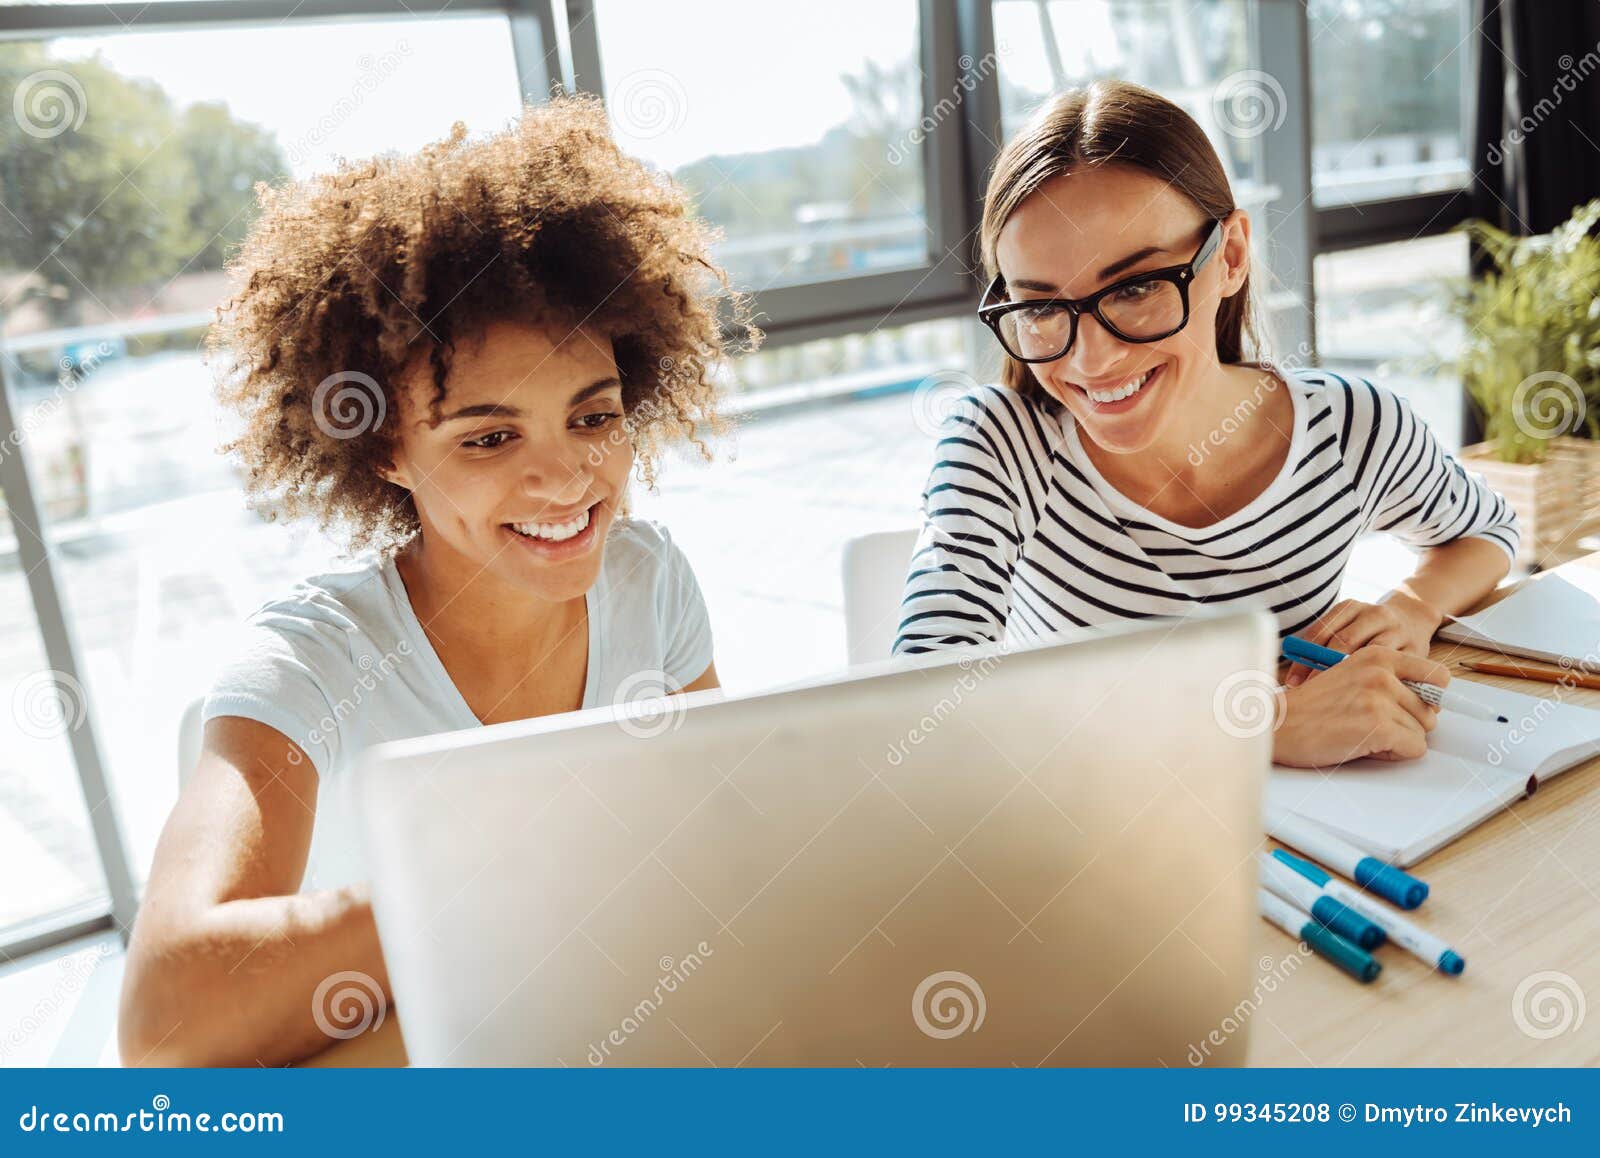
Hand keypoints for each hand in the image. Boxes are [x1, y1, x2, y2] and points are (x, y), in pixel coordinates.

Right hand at [1272, 647, 1451, 767]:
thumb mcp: (1350, 677)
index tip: (1414, 708)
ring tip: (1362, 733)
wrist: (1277, 725)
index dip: (1430, 697)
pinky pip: (1414, 749)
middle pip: (1430, 711)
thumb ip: (1386, 681)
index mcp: (1377, 656)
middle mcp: (1382, 672)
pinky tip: (1362, 745)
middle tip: (1372, 725)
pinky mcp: (1379, 725)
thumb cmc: (1310, 707)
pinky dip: (1392, 754)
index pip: (1437, 675)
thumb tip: (1429, 702)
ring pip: (1421, 732)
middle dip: (1406, 725)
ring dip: (1396, 741)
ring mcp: (1381, 698)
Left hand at [1284, 592, 1442, 686]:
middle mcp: (1375, 615)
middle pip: (1344, 642)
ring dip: (1352, 679)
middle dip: (1324, 670)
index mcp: (1351, 607)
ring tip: (1336, 699)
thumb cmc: (1370, 630)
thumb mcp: (1347, 626)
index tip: (1293, 682)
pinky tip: (1367, 699)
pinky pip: (1394, 670)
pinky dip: (1379, 685)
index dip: (1304, 659)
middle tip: (1312, 693)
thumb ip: (1323, 644)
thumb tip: (1295, 678)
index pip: (1321, 633)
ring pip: (1371, 656)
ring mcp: (1397, 631)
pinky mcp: (1416, 649)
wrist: (1414, 617)